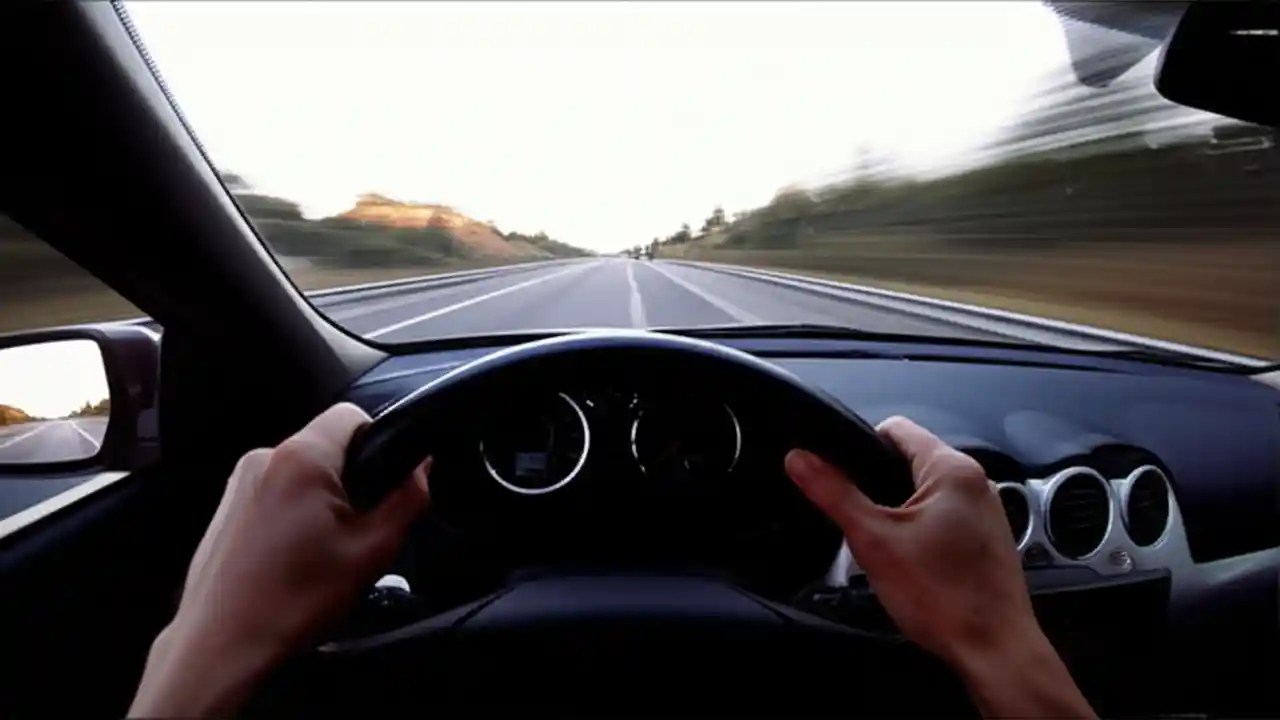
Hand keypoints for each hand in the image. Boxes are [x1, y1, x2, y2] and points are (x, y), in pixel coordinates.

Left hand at [130, 403, 429, 717]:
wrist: (223, 643)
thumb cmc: (294, 599)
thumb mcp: (372, 551)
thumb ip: (407, 500)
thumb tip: (421, 469)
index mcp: (302, 458)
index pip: (353, 414)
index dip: (380, 441)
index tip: (385, 481)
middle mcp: (264, 458)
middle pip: (326, 446)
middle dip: (350, 478)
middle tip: (357, 529)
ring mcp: (238, 482)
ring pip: (301, 472)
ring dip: (320, 499)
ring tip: (321, 551)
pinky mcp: (226, 506)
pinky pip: (275, 492)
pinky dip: (292, 514)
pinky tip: (293, 559)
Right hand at [785, 416, 1093, 718]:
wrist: (994, 651)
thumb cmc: (941, 595)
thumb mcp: (874, 541)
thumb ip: (834, 493)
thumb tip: (798, 458)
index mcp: (951, 468)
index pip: (894, 429)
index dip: (858, 445)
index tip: (838, 476)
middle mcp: (975, 482)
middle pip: (909, 461)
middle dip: (877, 485)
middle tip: (859, 520)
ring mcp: (986, 510)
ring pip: (924, 492)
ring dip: (899, 511)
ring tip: (883, 545)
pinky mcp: (987, 538)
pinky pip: (943, 517)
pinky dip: (920, 530)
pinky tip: (911, 562)